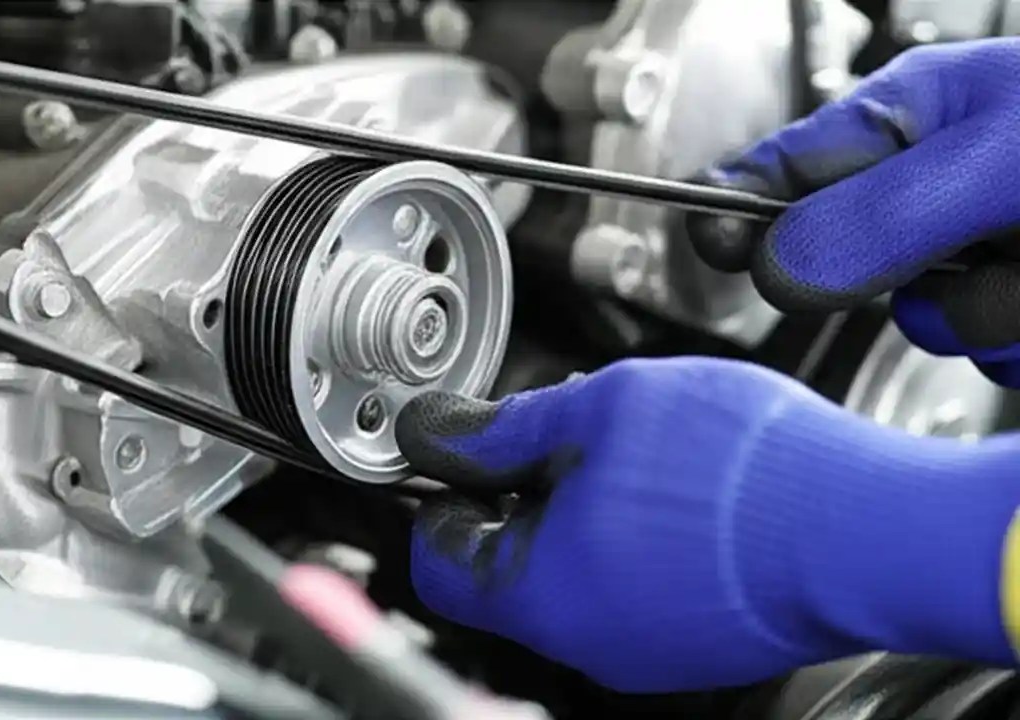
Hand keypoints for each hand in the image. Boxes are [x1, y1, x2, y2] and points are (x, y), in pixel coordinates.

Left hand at [396, 358, 1019, 692]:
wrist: (866, 527)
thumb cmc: (744, 471)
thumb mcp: (601, 411)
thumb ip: (504, 428)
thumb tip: (438, 432)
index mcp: (538, 592)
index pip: (436, 559)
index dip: (442, 492)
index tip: (466, 449)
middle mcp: (584, 639)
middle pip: (506, 567)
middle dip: (520, 493)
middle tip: (563, 433)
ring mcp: (644, 649)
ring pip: (574, 575)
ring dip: (583, 510)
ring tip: (636, 455)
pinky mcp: (695, 641)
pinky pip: (633, 589)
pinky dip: (635, 538)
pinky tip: (677, 490)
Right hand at [687, 39, 1019, 385]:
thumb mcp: (990, 165)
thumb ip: (880, 219)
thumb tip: (775, 272)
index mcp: (908, 117)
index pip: (776, 170)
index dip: (730, 213)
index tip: (707, 248)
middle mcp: (930, 182)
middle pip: (847, 266)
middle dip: (898, 281)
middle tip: (957, 257)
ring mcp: (975, 242)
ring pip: (924, 318)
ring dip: (981, 315)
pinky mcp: (1014, 296)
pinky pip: (980, 350)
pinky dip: (1013, 343)